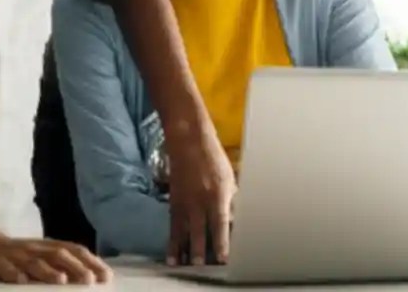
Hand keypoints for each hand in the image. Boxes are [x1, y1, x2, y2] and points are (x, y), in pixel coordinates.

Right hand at [0, 233, 111, 284]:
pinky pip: (5, 268)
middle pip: (58, 255)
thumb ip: (58, 265)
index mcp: (46, 247)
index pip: (73, 251)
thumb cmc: (15, 255)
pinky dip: (13, 274)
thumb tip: (87, 278)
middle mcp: (34, 249)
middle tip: (90, 280)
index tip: (106, 276)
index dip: (90, 262)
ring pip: (34, 262)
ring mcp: (15, 255)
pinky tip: (21, 281)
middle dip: (75, 267)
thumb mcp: (38, 257)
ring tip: (61, 281)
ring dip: (48, 271)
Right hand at [165, 124, 236, 265]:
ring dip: (185, 249)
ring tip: (185, 264)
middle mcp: (200, 199)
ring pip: (184, 230)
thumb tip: (235, 220)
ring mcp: (185, 200)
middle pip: (200, 230)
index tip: (223, 258)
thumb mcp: (229, 177)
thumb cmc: (212, 156)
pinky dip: (172, 240)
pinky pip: (173, 224)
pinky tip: (173, 252)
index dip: (222, 242)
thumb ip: (232, 199)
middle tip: (201, 266)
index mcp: (218, 193)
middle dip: (201, 250)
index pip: (220, 223)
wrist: (188, 140)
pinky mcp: (174, 200)